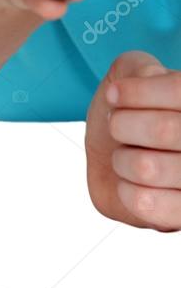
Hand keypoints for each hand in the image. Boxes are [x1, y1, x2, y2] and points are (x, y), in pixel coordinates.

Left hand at [85, 50, 180, 230]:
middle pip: (165, 129)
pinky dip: (124, 190)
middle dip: (123, 124)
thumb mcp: (130, 72)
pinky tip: (128, 183)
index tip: (113, 94)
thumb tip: (151, 80)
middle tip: (116, 125)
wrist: (112, 151)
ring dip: (121, 158)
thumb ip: (140, 68)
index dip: (140, 92)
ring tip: (124, 155)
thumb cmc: (127, 107)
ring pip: (148, 167)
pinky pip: (145, 204)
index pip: (178, 89)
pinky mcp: (180, 218)